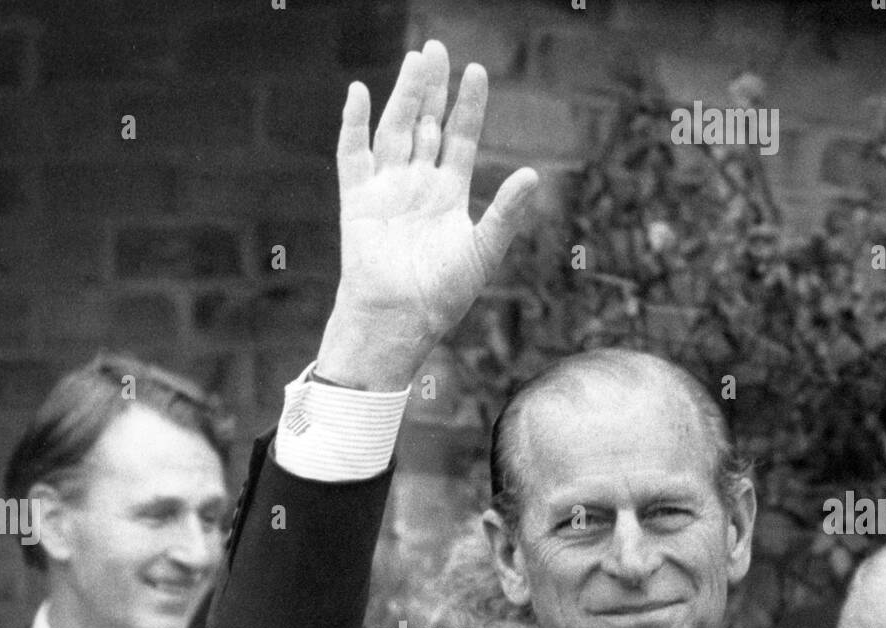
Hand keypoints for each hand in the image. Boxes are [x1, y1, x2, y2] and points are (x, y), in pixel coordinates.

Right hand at [317, 40, 538, 389]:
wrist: (400, 322)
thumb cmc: (442, 296)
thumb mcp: (483, 251)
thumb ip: (505, 213)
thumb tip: (533, 174)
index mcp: (448, 193)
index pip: (459, 136)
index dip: (467, 105)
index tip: (476, 71)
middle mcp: (417, 184)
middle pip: (425, 123)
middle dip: (433, 88)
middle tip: (438, 47)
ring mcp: (386, 189)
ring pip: (395, 129)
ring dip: (404, 95)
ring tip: (415, 59)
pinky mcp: (357, 200)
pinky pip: (353, 154)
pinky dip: (352, 124)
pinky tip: (358, 92)